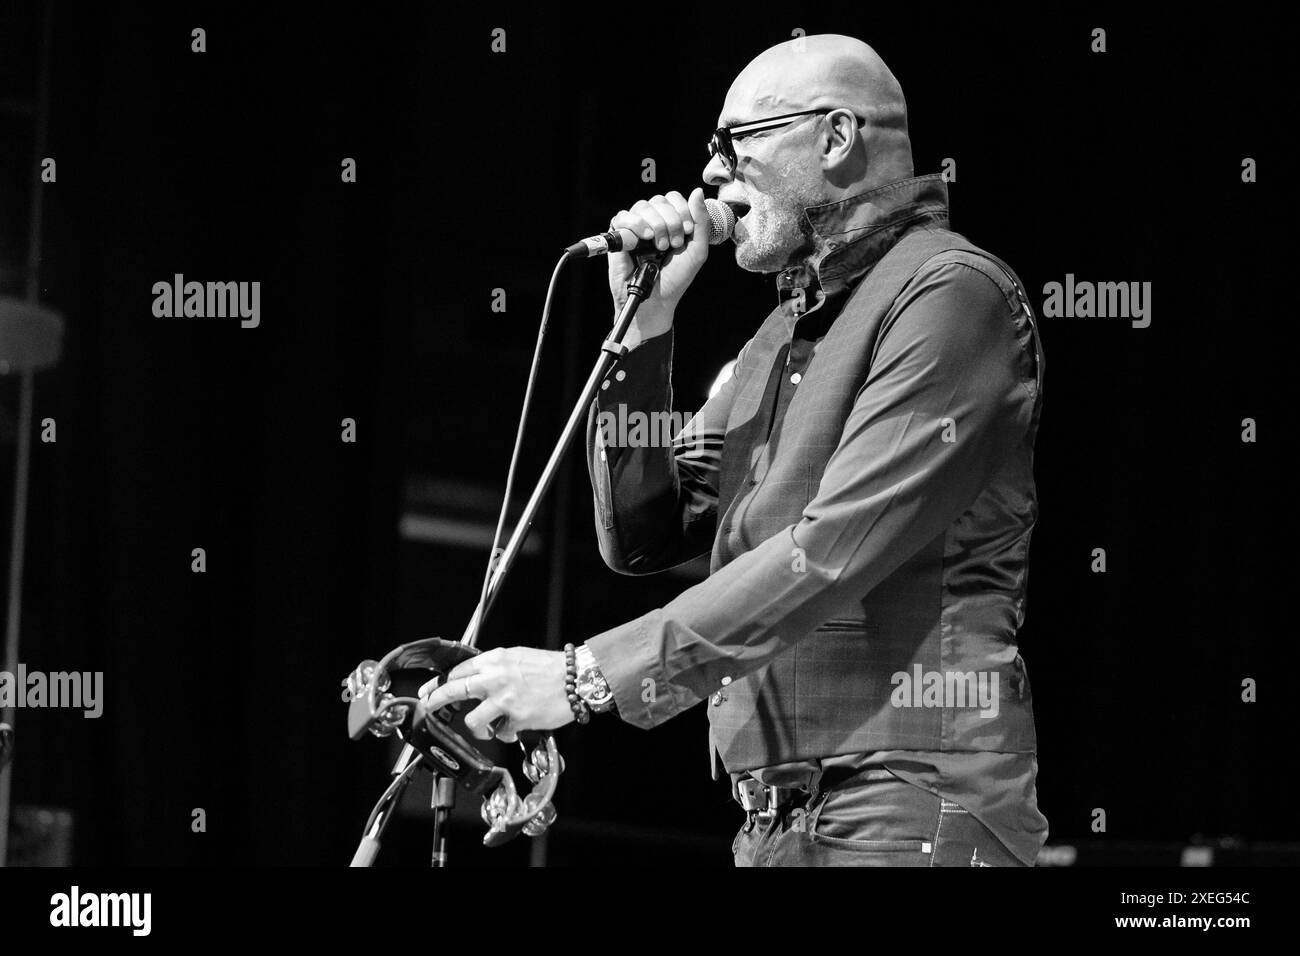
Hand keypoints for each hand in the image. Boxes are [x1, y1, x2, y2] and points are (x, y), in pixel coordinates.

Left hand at [417, 647, 573, 742]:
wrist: (576, 678)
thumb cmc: (551, 668)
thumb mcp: (518, 657)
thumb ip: (496, 667)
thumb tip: (478, 679)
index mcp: (495, 660)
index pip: (459, 671)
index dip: (441, 682)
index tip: (431, 689)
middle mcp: (495, 677)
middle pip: (454, 690)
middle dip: (435, 700)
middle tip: (428, 706)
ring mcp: (504, 699)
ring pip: (473, 720)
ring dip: (479, 728)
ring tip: (490, 728)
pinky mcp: (516, 718)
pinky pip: (502, 733)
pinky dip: (508, 733)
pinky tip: (518, 726)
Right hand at [607, 187, 711, 347]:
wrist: (656, 300)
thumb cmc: (675, 279)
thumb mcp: (697, 250)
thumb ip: (700, 221)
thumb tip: (697, 191)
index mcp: (671, 222)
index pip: (674, 198)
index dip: (682, 210)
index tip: (686, 232)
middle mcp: (653, 222)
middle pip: (660, 200)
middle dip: (671, 221)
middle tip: (673, 244)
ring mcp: (636, 228)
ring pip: (643, 206)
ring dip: (656, 224)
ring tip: (658, 245)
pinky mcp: (619, 236)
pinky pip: (623, 216)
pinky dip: (635, 224)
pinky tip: (644, 238)